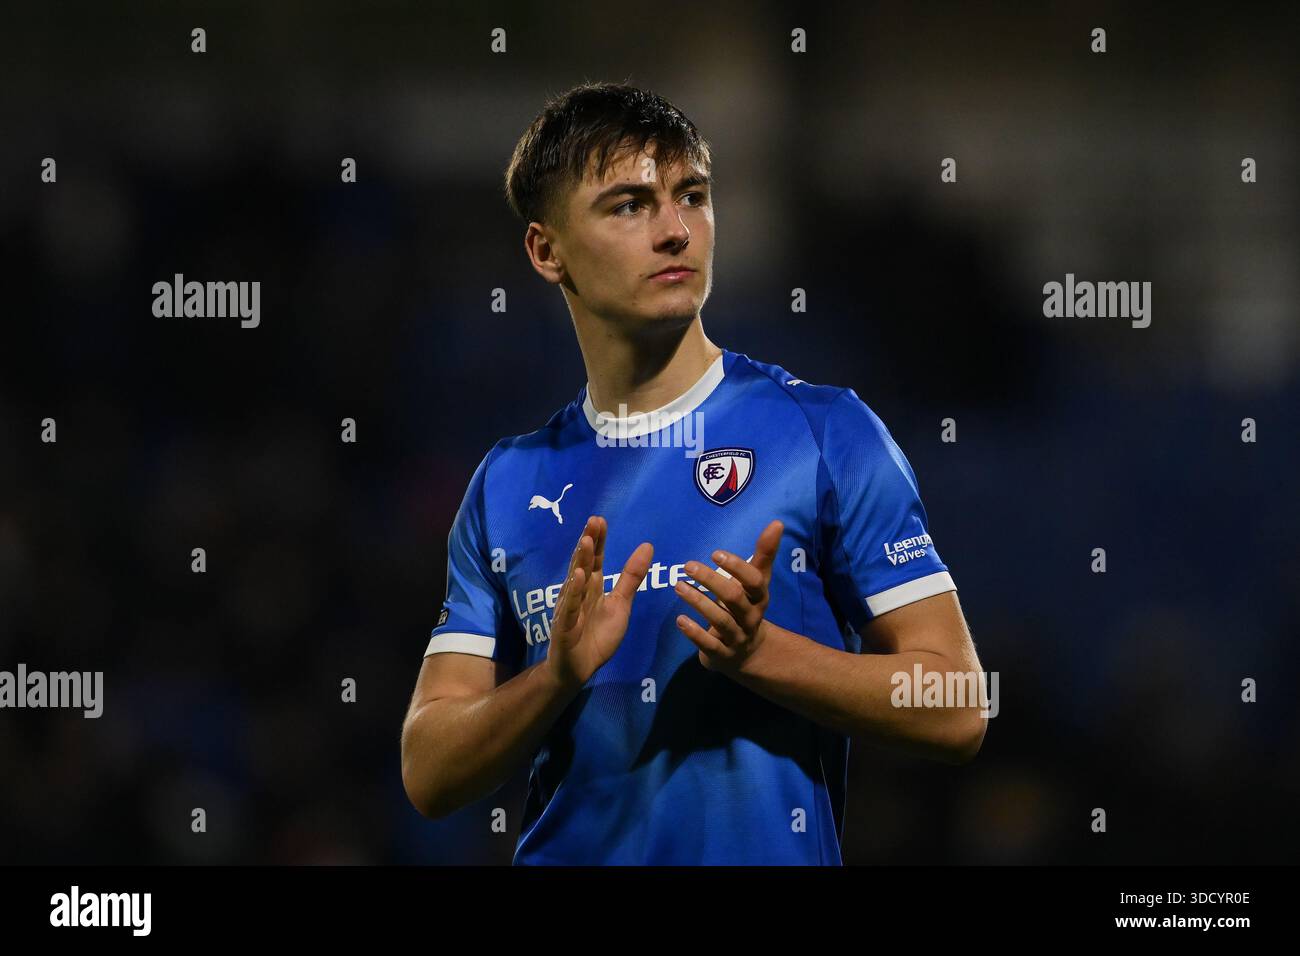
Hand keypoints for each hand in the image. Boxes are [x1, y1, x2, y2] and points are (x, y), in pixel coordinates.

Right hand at [545, 515, 653, 693]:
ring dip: (580, 561)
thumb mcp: (621, 604)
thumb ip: (631, 577)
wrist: (580, 668)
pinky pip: (569, 607)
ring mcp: (569, 608)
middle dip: (588, 543)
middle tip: (593, 522)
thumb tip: (647, 545)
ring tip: (585, 542)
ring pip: (574, 581)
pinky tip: (578, 577)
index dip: (598, 540)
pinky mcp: (564, 626)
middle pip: (583, 563)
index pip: (595, 558)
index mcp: (592, 586)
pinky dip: (573, 593)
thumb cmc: (598, 635)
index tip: (600, 520)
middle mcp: (579, 592)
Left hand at [674, 519, 783, 674]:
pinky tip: (680, 620)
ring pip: (720, 620)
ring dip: (698, 602)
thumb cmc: (748, 606)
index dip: (737, 567)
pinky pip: (709, 644)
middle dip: (711, 581)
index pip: (755, 581)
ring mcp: (737, 638)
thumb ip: (764, 554)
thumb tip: (777, 522)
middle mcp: (751, 618)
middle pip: (734, 598)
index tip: (715, 553)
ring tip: (678, 586)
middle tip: (688, 565)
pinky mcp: (722, 655)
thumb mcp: (757, 582)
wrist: (749, 653)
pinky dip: (694, 632)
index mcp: (760, 598)